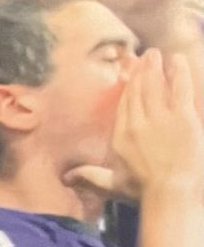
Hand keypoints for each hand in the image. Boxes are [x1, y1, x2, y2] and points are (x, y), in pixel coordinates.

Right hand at [65, 49, 203, 201]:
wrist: (169, 192)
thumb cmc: (142, 191)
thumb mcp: (112, 184)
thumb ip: (90, 177)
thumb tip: (66, 178)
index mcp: (120, 136)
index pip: (124, 105)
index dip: (127, 87)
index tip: (130, 74)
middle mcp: (136, 124)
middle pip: (138, 90)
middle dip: (141, 70)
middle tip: (145, 55)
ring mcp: (159, 118)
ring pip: (155, 86)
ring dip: (156, 67)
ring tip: (157, 54)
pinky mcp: (181, 117)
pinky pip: (179, 88)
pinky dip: (178, 73)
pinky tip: (177, 61)